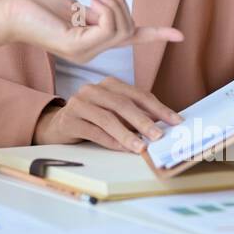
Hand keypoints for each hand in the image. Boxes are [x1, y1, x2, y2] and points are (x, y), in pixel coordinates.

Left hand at [5, 0, 183, 63]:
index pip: (129, 39)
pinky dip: (107, 10)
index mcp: (92, 43)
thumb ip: (97, 11)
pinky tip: (91, 0)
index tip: (180, 35)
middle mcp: (91, 52)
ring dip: (114, 3)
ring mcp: (85, 53)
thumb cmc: (37, 8)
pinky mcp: (78, 47)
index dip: (155, 34)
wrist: (12, 13)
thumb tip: (110, 9)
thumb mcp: (75, 7)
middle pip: (128, 29)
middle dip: (121, 2)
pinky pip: (110, 29)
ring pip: (122, 28)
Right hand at [33, 73, 184, 151]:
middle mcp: (93, 89)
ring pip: (107, 118)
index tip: (176, 121)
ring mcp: (79, 103)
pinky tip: (122, 149)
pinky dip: (110, 141)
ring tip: (141, 147)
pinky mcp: (69, 119)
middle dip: (144, 121)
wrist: (56, 125)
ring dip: (127, 134)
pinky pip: (93, 131)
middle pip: (122, 104)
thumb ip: (135, 116)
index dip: (158, 108)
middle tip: (159, 136)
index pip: (138, 94)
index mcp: (109, 84)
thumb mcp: (115, 114)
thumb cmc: (92, 120)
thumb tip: (163, 127)